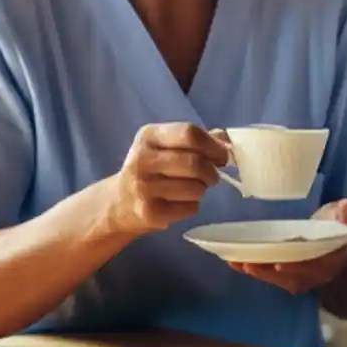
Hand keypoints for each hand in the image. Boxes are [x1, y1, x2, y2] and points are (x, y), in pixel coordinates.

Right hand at [105, 123, 227, 235]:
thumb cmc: (153, 169)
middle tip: (211, 177)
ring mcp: (143, 188)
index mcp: (148, 136)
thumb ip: (197, 139)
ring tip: (190, 189)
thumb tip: (227, 140)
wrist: (119, 202)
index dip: (213, 145)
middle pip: (195, 163)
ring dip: (201, 190)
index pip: (189, 133)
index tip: (223, 156)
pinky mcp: (149, 213)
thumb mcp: (167, 146)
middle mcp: (142, 159)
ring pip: (196, 188)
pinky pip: (190, 208)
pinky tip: (178, 203)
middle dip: (211, 172)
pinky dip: (192, 206)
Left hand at [228, 198, 346, 293]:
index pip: (317, 265)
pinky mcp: (287, 272)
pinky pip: (270, 273)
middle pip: (292, 276)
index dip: (298, 266)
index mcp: (335, 258)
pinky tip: (233, 260)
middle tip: (247, 263)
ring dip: (257, 271)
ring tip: (234, 261)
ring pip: (278, 278)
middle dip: (269, 271)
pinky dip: (252, 267)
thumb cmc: (341, 224)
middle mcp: (317, 272)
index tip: (279, 265)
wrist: (341, 242)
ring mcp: (301, 275)